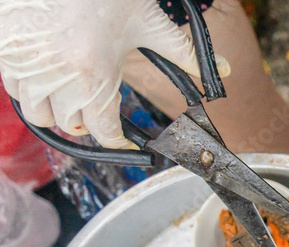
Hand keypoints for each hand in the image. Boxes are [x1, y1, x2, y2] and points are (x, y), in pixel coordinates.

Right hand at [0, 0, 229, 147]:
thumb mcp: (151, 22)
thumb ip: (185, 54)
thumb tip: (225, 73)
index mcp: (94, 71)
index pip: (104, 130)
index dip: (118, 141)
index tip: (125, 140)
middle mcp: (58, 74)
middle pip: (72, 125)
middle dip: (89, 124)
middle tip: (100, 111)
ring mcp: (27, 63)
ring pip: (38, 113)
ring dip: (56, 112)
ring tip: (72, 98)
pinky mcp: (6, 49)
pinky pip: (14, 89)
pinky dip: (30, 92)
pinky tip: (48, 79)